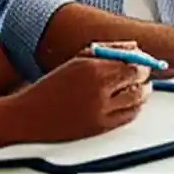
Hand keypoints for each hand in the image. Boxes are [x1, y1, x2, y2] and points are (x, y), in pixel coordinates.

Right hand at [13, 46, 149, 141]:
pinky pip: (129, 117)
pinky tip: (129, 103)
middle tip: (143, 75)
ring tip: (139, 88)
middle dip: (144, 78)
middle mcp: (99, 90)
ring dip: (143, 93)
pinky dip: (135, 109)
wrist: (29, 116)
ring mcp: (101, 111)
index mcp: (92, 69)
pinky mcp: (100, 127)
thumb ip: (109, 49)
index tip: (143, 62)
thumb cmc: (51, 86)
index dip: (143, 63)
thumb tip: (135, 46)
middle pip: (138, 83)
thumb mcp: (77, 59)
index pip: (133, 64)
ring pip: (137, 101)